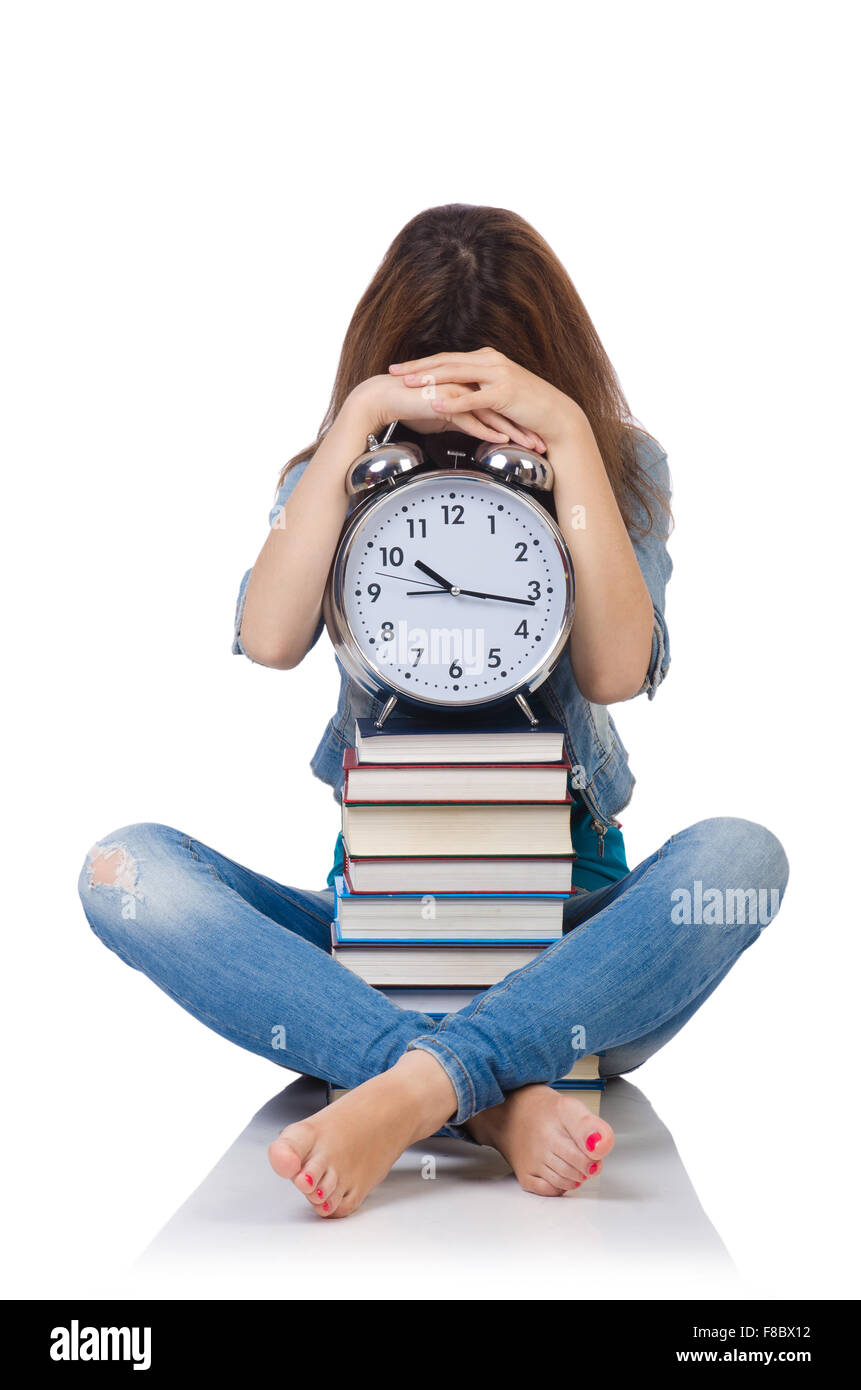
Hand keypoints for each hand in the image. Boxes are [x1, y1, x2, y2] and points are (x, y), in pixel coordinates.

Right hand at [345, 374, 545, 451]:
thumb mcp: (441, 414)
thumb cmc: (408, 405)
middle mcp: (465, 384)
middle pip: (501, 407)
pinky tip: (503, 441)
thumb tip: (472, 428)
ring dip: (512, 430)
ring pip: (491, 413)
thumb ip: (459, 417)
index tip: (532, 433)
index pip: (498, 403)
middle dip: (522, 425)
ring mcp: (457, 392)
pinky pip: (472, 419)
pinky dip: (488, 431)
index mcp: (466, 384)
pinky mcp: (446, 402)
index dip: (516, 418)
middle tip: (540, 442)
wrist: (383, 398)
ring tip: (529, 445)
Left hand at [388, 347, 582, 447]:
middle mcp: (490, 361)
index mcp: (486, 359)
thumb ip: (477, 388)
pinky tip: (436, 405)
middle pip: (447, 361)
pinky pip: (473, 398)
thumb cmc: (526, 408)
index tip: (400, 368)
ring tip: (409, 384)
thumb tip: (456, 393)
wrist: (554, 414)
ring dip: (430, 379)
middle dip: (418, 366)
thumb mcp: (497, 393)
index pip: (448, 358)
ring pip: (457, 374)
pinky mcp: (504, 393)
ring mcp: (498, 375)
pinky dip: (452, 402)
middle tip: (394, 371)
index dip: (422, 363)